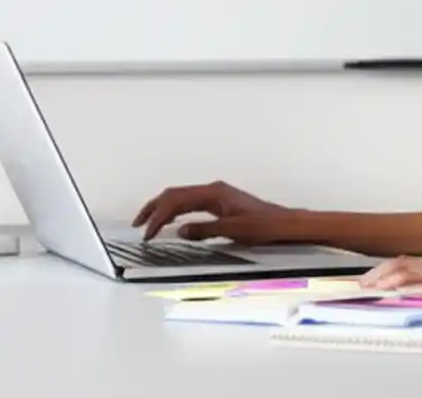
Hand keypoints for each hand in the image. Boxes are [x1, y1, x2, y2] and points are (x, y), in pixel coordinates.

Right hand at [131, 180, 290, 242]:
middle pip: (174, 195)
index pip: (176, 201)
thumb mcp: (232, 231)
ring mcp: (216, 194)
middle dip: (154, 208)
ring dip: (163, 208)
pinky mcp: (219, 201)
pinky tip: (171, 220)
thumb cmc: (263, 225)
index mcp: (213, 193)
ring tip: (148, 223)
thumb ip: (204, 230)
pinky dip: (176, 210)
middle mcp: (212, 190)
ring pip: (181, 197)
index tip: (148, 232)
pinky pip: (190, 202)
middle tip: (139, 225)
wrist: (283, 223)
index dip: (159, 216)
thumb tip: (180, 231)